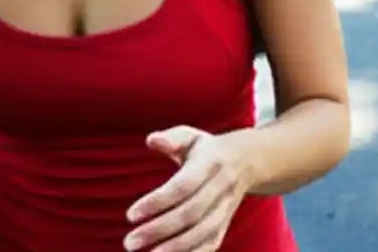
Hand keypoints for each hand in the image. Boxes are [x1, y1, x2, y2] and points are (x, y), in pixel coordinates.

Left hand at [124, 126, 251, 251]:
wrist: (248, 161)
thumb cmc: (207, 150)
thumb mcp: (193, 137)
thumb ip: (172, 138)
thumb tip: (152, 140)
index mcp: (211, 162)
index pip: (183, 186)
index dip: (158, 202)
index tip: (131, 215)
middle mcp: (222, 186)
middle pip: (192, 212)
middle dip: (160, 229)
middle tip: (130, 242)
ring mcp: (227, 206)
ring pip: (204, 231)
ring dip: (176, 247)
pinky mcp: (226, 223)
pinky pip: (212, 243)